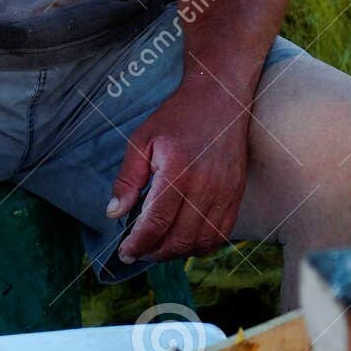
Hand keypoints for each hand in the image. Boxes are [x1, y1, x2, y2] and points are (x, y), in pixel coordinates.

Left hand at [108, 78, 251, 264]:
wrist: (219, 98)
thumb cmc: (177, 117)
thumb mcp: (141, 141)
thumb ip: (128, 180)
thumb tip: (114, 213)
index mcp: (178, 172)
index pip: (157, 223)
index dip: (139, 244)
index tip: (125, 252)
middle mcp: (205, 187)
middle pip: (180, 239)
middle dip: (155, 253)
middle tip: (139, 251)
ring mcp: (225, 193)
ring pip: (201, 242)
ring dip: (178, 253)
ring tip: (159, 247)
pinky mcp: (236, 195)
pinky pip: (221, 234)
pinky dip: (201, 245)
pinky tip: (184, 240)